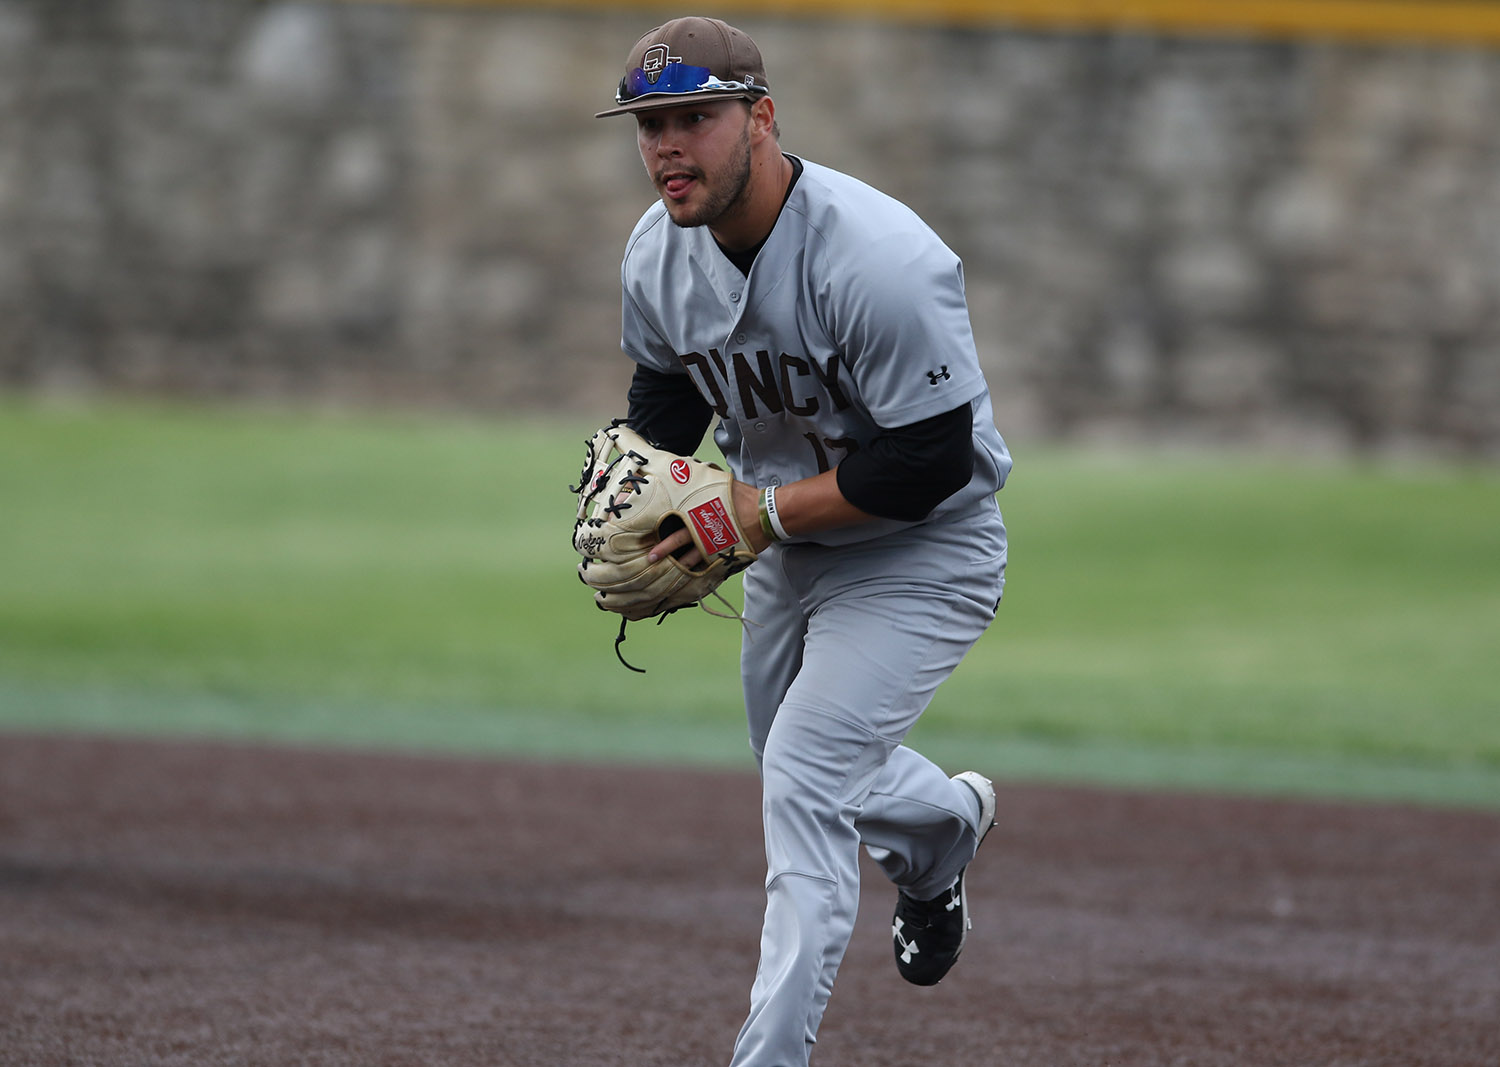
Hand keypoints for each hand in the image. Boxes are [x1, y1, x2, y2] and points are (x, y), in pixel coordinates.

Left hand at [647, 477, 769, 565]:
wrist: (766, 513)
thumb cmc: (743, 497)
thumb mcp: (719, 483)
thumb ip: (701, 481)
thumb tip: (685, 467)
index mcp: (699, 509)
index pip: (674, 516)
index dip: (660, 524)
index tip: (647, 530)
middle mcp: (705, 527)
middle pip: (679, 538)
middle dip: (664, 549)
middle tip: (651, 557)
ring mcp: (715, 542)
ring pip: (692, 554)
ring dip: (679, 563)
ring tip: (668, 571)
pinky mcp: (725, 552)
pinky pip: (708, 562)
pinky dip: (699, 568)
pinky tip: (691, 575)